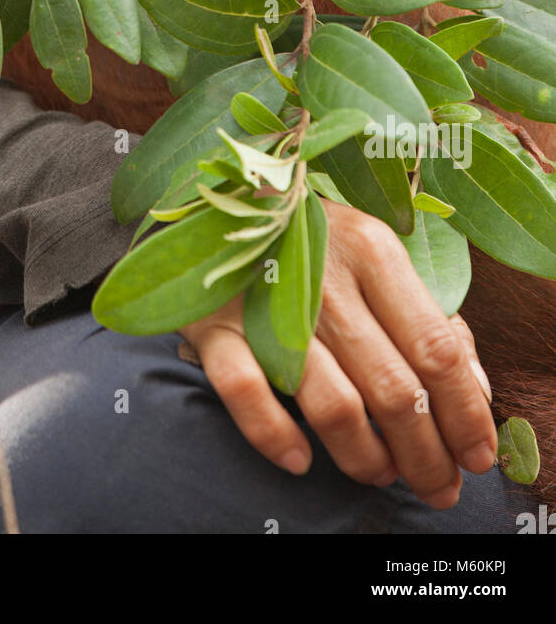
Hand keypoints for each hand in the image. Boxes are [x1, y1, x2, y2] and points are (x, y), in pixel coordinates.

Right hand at [180, 199, 495, 509]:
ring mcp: (266, 303)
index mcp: (373, 251)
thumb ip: (432, 319)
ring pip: (331, 404)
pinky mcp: (215, 325)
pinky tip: (301, 460)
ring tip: (380, 473)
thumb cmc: (315, 241)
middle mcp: (325, 277)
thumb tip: (477, 392)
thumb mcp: (378, 259)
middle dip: (425, 454)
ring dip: (365, 456)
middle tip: (438, 488)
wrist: (221, 207)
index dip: (465, 412)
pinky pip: (247, 392)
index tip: (478, 455)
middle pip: (392, 388)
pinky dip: (275, 435)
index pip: (435, 347)